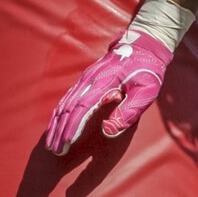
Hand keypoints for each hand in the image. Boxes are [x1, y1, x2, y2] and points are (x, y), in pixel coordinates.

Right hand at [43, 25, 178, 153]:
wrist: (143, 46)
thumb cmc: (147, 71)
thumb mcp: (146, 92)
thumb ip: (128, 111)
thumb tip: (108, 130)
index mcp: (104, 82)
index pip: (82, 107)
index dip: (72, 126)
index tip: (65, 143)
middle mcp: (89, 80)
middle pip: (68, 107)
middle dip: (60, 130)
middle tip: (55, 150)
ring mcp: (85, 79)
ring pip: (64, 103)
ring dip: (56, 123)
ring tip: (51, 142)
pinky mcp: (85, 81)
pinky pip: (67, 99)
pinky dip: (59, 114)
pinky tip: (56, 125)